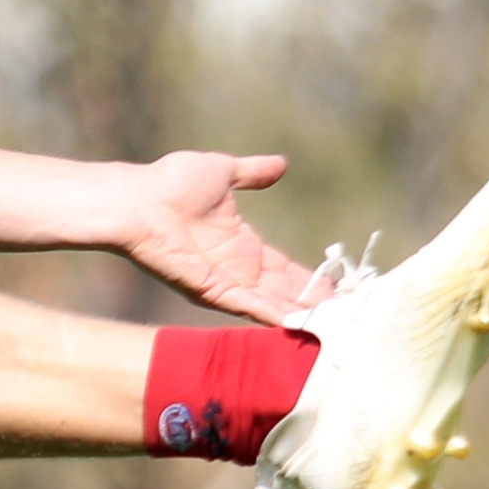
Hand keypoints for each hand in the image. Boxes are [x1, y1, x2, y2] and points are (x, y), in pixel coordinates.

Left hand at [117, 150, 324, 322]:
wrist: (138, 198)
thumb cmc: (171, 183)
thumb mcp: (224, 172)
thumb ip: (253, 172)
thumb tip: (280, 164)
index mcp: (243, 247)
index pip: (286, 270)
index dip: (312, 280)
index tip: (342, 289)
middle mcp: (238, 270)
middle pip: (286, 293)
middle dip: (316, 304)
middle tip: (350, 314)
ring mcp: (225, 283)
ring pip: (274, 305)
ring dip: (303, 313)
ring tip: (336, 324)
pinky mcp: (212, 290)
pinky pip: (249, 307)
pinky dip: (275, 315)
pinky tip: (301, 323)